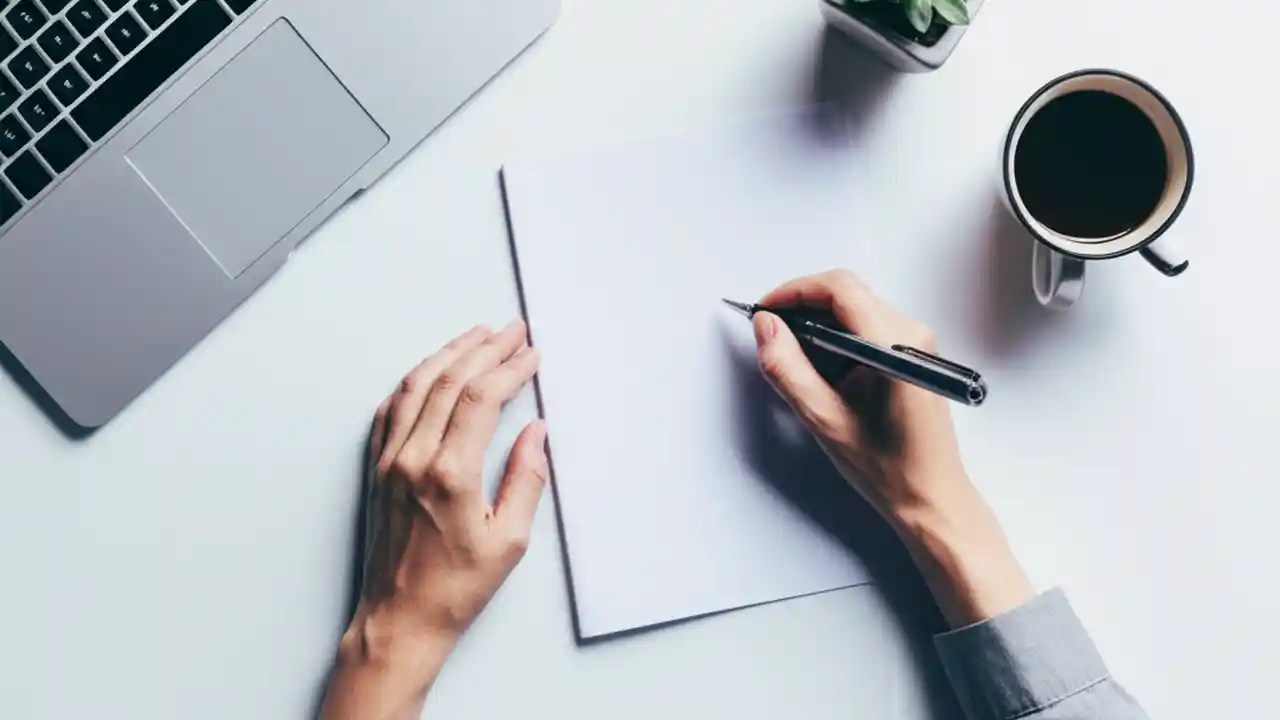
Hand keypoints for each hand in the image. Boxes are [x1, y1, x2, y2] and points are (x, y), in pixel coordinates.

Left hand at [321, 321, 547, 719]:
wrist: (399, 619)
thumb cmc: (453, 589)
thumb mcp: (509, 541)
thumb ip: (525, 479)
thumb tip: (537, 434)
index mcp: (450, 474)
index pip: (482, 399)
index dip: (510, 369)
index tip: (531, 354)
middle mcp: (413, 459)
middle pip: (450, 381)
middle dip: (484, 348)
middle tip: (511, 330)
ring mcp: (389, 461)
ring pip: (416, 386)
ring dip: (448, 354)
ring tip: (475, 335)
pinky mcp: (376, 470)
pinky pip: (391, 409)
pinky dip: (414, 380)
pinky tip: (430, 370)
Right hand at [753, 270, 1032, 625]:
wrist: (930, 496)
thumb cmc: (889, 467)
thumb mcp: (823, 418)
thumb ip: (787, 367)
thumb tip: (766, 328)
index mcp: (895, 344)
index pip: (839, 288)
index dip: (795, 291)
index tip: (767, 310)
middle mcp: (913, 334)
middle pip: (847, 295)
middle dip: (804, 311)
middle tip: (774, 339)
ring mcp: (917, 342)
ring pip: (855, 310)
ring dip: (821, 330)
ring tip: (803, 370)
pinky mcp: (914, 354)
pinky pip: (868, 328)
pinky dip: (838, 343)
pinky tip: (828, 378)